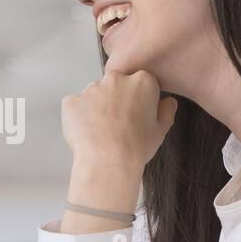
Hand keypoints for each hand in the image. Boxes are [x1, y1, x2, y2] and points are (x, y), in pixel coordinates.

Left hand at [61, 68, 176, 170]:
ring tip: (102, 132)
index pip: (141, 83)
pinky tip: (87, 133)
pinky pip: (75, 106)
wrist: (108, 162)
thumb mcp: (161, 130)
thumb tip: (168, 102)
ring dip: (97, 107)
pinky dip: (78, 116)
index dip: (139, 100)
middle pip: (116, 84)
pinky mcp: (72, 101)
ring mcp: (91, 89)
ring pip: (94, 94)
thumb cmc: (136, 147)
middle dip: (116, 99)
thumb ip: (166, 111)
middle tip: (119, 124)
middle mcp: (116, 79)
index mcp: (142, 81)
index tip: (137, 115)